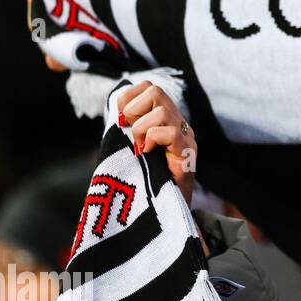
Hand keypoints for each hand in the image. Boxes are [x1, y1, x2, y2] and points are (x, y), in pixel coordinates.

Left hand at [115, 80, 196, 205]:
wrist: (161, 213)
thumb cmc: (143, 182)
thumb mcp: (131, 149)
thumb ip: (126, 130)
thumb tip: (113, 112)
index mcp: (164, 119)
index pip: (149, 87)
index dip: (129, 97)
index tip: (121, 120)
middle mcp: (178, 124)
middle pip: (156, 91)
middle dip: (134, 109)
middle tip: (130, 133)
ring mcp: (185, 138)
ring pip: (161, 110)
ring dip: (141, 129)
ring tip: (140, 148)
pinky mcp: (187, 154)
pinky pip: (169, 133)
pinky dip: (152, 139)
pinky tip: (147, 153)